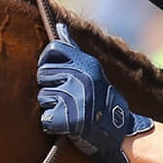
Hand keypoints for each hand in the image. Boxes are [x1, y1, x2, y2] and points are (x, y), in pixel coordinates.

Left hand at [35, 27, 151, 162]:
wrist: (119, 134)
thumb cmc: (101, 102)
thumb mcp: (93, 72)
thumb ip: (73, 50)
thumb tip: (60, 27)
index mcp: (87, 64)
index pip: (53, 50)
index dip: (48, 61)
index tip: (54, 73)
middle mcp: (81, 78)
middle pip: (43, 74)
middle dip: (50, 87)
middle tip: (69, 98)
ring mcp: (75, 98)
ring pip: (42, 97)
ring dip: (52, 107)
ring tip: (71, 111)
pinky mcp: (67, 120)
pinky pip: (45, 119)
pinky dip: (53, 125)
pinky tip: (68, 126)